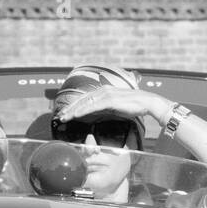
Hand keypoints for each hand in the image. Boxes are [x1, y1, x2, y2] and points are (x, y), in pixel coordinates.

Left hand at [54, 90, 169, 123]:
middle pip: (82, 100)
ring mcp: (105, 94)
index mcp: (103, 92)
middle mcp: (102, 91)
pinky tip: (75, 115)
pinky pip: (92, 106)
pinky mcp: (109, 99)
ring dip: (73, 110)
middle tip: (60, 116)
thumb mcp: (115, 107)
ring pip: (84, 102)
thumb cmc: (133, 106)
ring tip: (64, 117)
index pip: (85, 99)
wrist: (146, 102)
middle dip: (69, 108)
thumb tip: (96, 115)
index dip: (74, 106)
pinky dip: (82, 110)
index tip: (65, 112)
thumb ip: (105, 109)